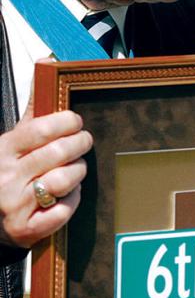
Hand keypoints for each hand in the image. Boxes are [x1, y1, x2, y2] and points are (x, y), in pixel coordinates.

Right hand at [0, 101, 90, 247]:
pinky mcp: (26, 229)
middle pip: (59, 152)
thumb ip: (32, 113)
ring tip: (75, 169)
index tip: (75, 122)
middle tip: (83, 142)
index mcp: (1, 151)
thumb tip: (45, 68)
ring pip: (65, 180)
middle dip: (80, 143)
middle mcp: (6, 177)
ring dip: (78, 172)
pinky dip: (72, 201)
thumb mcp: (10, 143)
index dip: (67, 122)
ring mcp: (15, 205)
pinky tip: (66, 195)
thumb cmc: (4, 175)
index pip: (41, 129)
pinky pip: (65, 210)